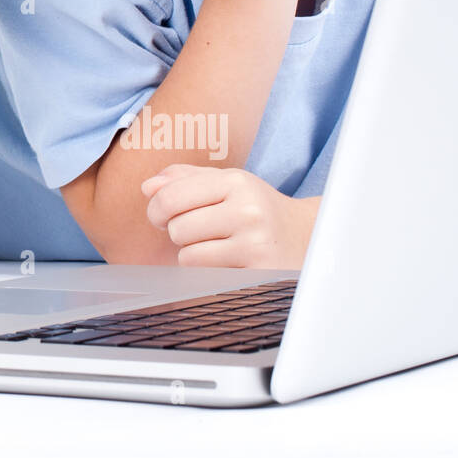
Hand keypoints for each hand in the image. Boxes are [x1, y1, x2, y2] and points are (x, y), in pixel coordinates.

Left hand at [141, 163, 317, 268]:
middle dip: (179, 233)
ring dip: (194, 255)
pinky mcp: (259, 275)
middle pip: (176, 229)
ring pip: (188, 256)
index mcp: (236, 182)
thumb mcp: (227, 183)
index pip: (170, 197)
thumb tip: (147, 187)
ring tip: (217, 246)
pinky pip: (206, 277)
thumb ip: (184, 179)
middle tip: (197, 232)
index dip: (156, 210)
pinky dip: (209, 272)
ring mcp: (255, 245)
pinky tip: (229, 262)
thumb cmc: (257, 208)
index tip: (161, 216)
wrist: (310, 237)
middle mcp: (247, 210)